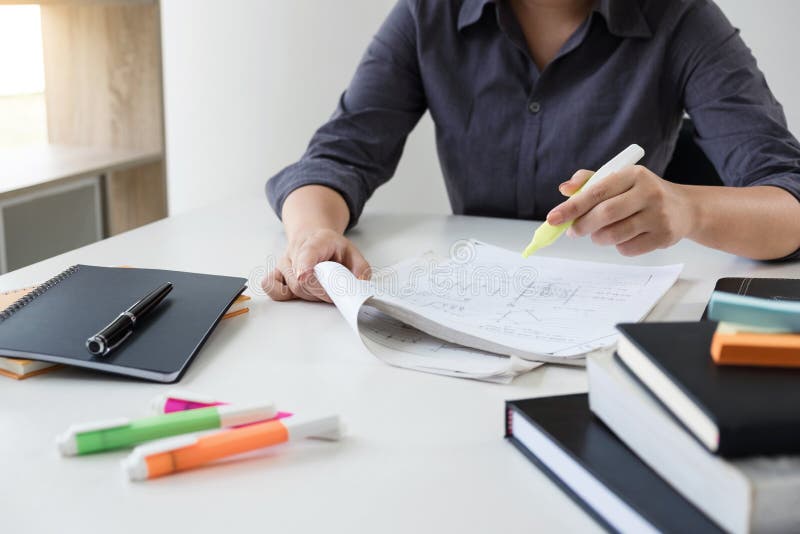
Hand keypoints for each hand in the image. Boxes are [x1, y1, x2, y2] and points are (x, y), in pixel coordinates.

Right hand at [262, 228, 370, 301]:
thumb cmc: (330, 247)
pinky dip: (282, 295)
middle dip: (320, 293)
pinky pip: (271, 288)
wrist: (312, 236)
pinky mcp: (275, 273)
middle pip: (301, 281)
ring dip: (309, 296)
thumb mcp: (351, 252)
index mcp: (316, 242)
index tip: (305, 276)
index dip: (305, 266)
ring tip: (321, 289)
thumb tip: (360, 286)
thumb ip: (361, 269)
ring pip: (291, 288)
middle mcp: (295, 251)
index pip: (307, 254)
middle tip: (334, 294)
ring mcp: (283, 263)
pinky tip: (297, 293)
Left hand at [546, 165, 694, 255]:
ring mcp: (659, 216)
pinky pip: (628, 249)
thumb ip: (590, 182)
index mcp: (634, 174)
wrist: (684, 208)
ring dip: (598, 238)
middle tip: (573, 231)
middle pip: (604, 214)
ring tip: (598, 233)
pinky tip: (623, 238)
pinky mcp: (664, 236)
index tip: (552, 219)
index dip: (571, 207)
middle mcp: (649, 192)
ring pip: (614, 235)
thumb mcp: (619, 180)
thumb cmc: (641, 193)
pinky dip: (618, 247)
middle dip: (582, 226)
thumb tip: (564, 189)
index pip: (596, 191)